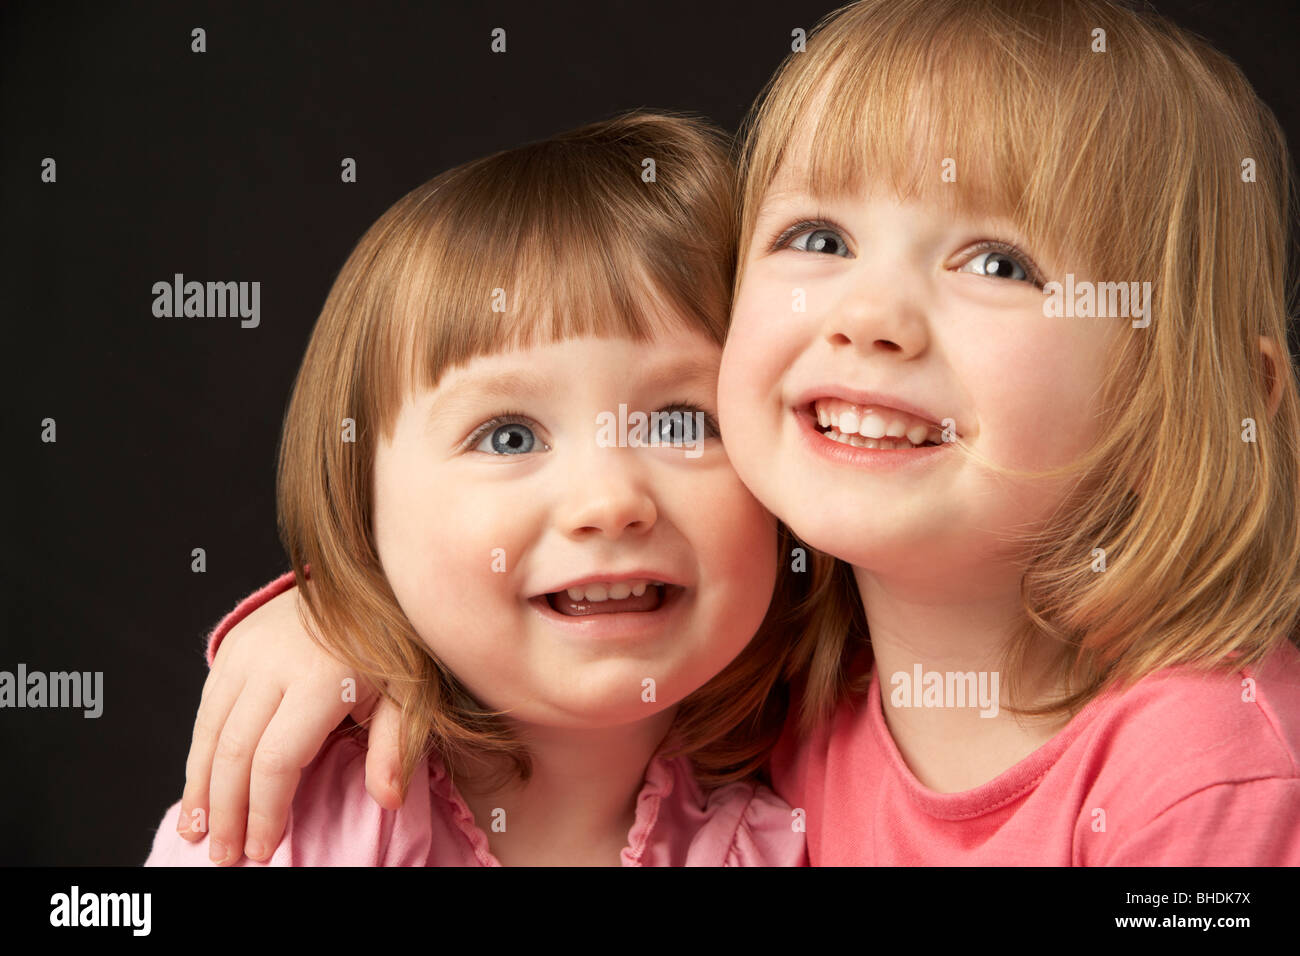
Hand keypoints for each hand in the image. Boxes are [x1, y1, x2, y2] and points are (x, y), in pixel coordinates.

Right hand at [175, 585, 404, 864]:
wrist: (372, 577)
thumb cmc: (396, 644)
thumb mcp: (410, 693)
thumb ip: (395, 747)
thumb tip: (387, 800)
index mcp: (321, 676)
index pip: (275, 759)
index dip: (264, 811)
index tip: (264, 849)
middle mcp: (275, 661)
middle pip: (234, 751)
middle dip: (225, 811)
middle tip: (222, 856)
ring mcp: (248, 649)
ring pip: (210, 729)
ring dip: (199, 785)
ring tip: (197, 831)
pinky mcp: (235, 643)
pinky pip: (209, 705)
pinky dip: (201, 749)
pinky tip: (200, 784)